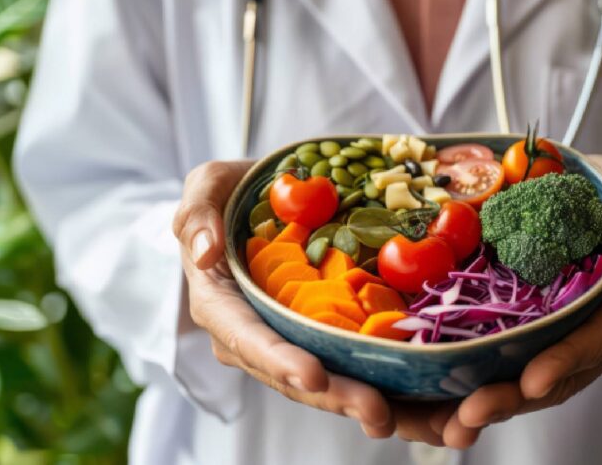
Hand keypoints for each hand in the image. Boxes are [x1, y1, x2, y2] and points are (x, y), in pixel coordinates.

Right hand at [172, 161, 393, 436]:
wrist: (261, 203)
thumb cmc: (232, 194)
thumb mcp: (209, 185)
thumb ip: (197, 212)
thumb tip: (204, 252)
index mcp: (220, 303)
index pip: (246, 338)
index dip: (278, 359)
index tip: (312, 375)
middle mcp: (249, 335)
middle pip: (289, 374)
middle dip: (331, 395)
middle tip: (375, 412)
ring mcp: (284, 341)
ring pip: (317, 382)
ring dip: (353, 401)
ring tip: (391, 417)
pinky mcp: (314, 338)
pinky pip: (340, 366)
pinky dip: (370, 382)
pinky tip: (404, 400)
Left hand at [436, 156, 601, 447]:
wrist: (582, 194)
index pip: (600, 340)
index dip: (567, 361)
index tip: (532, 380)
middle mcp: (599, 330)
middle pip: (562, 374)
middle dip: (519, 396)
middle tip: (473, 411)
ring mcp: (566, 335)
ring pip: (537, 380)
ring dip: (498, 401)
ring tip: (458, 418)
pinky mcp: (536, 332)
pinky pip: (516, 364)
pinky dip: (488, 382)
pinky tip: (451, 400)